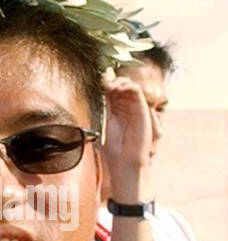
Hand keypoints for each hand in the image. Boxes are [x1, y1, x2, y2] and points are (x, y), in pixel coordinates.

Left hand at [100, 77, 153, 202]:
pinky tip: (120, 87)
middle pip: (121, 86)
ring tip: (112, 85)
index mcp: (115, 111)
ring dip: (121, 82)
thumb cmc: (115, 149)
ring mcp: (135, 108)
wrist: (124, 161)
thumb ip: (105, 110)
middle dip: (113, 81)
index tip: (101, 79)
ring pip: (130, 86)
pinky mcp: (142, 110)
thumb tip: (98, 101)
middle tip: (106, 82)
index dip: (107, 82)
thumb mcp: (106, 125)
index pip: (112, 91)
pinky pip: (138, 93)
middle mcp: (126, 107)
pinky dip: (129, 86)